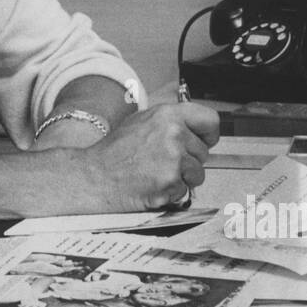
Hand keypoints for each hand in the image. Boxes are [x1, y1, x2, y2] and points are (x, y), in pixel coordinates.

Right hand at [83, 101, 219, 210]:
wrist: (96, 176)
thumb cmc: (115, 151)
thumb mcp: (141, 121)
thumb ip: (170, 122)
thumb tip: (193, 128)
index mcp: (167, 114)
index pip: (210, 120)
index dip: (209, 134)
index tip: (203, 141)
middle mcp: (174, 133)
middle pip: (204, 152)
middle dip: (190, 160)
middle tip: (165, 162)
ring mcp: (174, 159)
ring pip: (198, 173)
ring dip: (183, 178)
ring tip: (158, 174)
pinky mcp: (171, 182)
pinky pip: (185, 190)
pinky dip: (172, 191)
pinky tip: (153, 185)